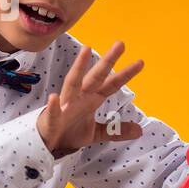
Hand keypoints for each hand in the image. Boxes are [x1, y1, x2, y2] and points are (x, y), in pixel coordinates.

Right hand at [38, 41, 144, 157]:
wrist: (47, 143)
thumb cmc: (69, 131)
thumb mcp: (96, 132)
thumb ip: (116, 130)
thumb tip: (139, 130)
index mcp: (91, 99)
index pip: (111, 84)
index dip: (125, 74)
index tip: (140, 62)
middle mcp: (79, 97)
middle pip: (96, 77)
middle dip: (107, 61)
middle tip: (120, 44)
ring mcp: (65, 105)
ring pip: (73, 83)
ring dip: (79, 67)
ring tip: (86, 51)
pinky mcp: (52, 119)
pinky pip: (53, 112)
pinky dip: (54, 106)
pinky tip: (54, 98)